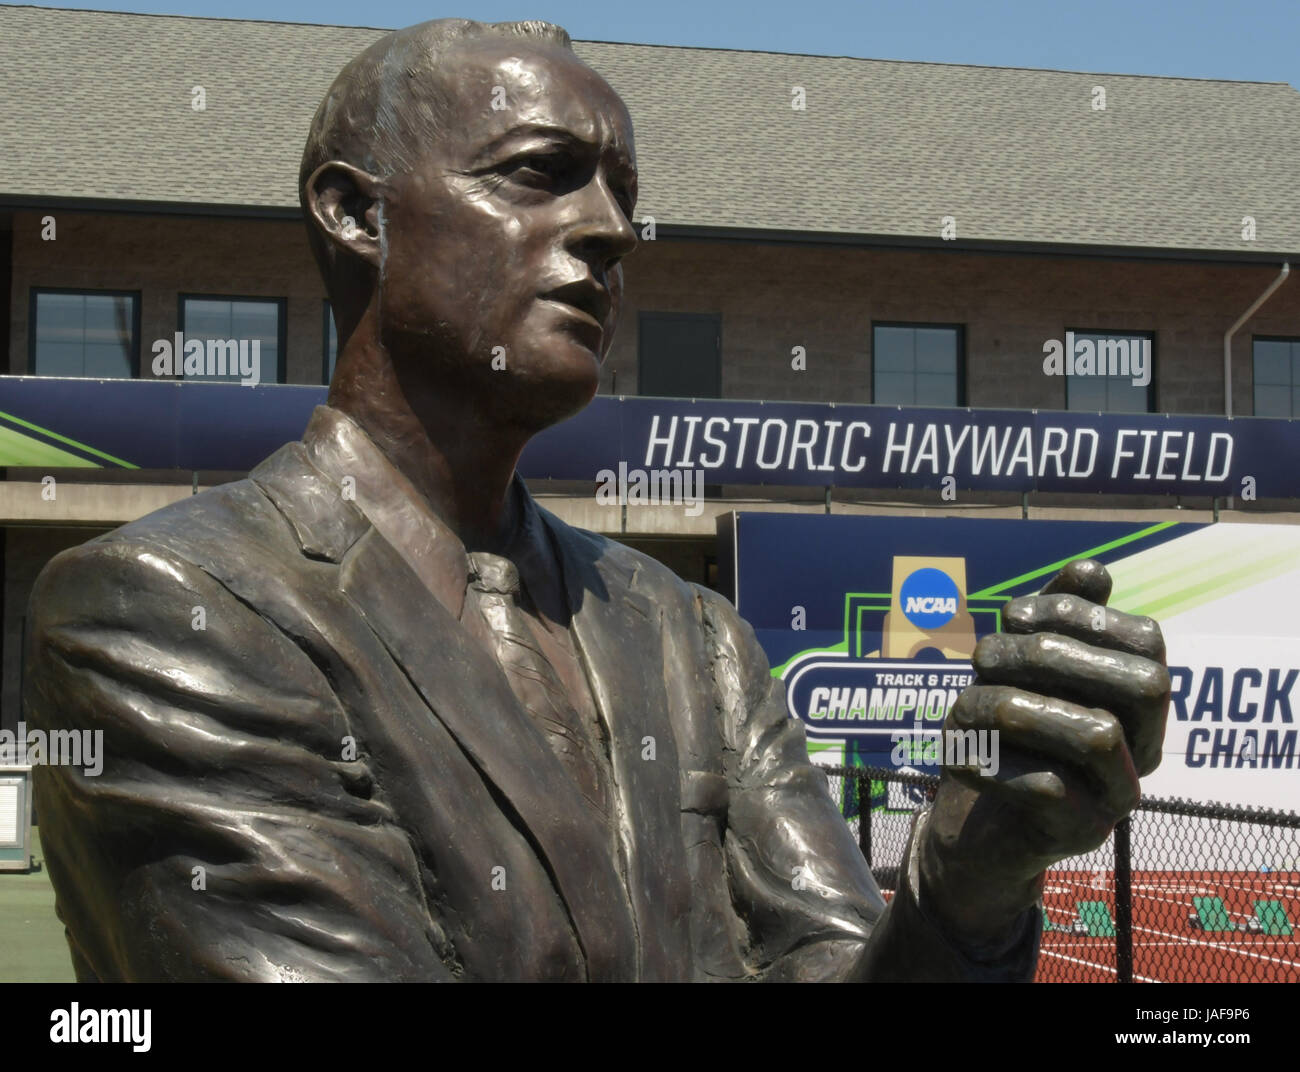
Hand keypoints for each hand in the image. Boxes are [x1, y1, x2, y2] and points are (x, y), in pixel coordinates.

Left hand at [916, 559, 1169, 952]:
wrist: (975, 831)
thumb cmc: (1002, 738)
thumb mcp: (1019, 670)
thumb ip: (1055, 620)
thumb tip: (1094, 571)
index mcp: (1135, 702)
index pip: (1147, 640)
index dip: (1081, 614)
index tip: (1014, 615)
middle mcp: (1145, 750)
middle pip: (1143, 685)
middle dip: (1050, 656)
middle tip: (981, 656)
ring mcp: (1118, 798)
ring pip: (1097, 736)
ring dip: (1012, 707)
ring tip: (961, 705)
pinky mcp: (1079, 836)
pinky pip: (1049, 789)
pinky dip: (992, 763)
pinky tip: (957, 753)